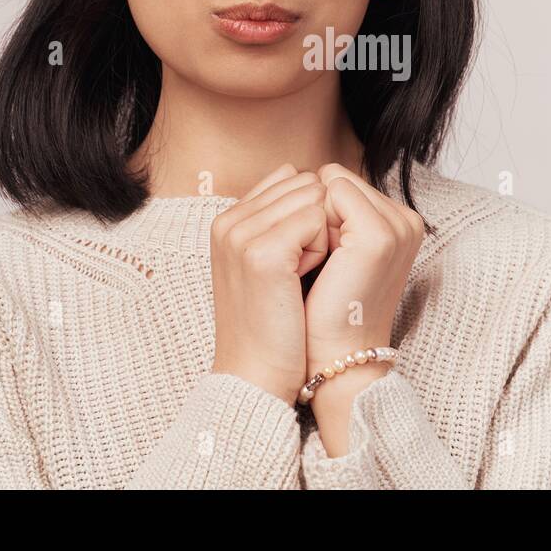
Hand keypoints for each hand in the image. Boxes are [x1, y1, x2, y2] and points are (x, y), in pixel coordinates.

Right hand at [208, 163, 329, 405]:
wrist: (256, 374)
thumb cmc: (273, 322)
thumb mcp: (267, 261)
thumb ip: (279, 219)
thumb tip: (310, 180)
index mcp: (227, 220)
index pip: (289, 177)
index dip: (309, 212)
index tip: (297, 257)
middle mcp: (228, 221)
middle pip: (303, 183)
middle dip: (317, 221)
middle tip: (299, 271)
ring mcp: (241, 234)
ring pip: (312, 198)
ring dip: (322, 235)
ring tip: (298, 276)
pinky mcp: (261, 252)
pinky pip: (316, 220)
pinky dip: (322, 249)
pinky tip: (302, 280)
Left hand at [302, 163, 424, 381]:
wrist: (333, 357)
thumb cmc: (321, 308)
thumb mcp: (330, 250)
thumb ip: (327, 210)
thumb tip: (292, 170)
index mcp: (398, 222)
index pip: (341, 182)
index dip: (315, 213)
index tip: (318, 257)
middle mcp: (405, 219)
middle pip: (335, 178)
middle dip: (313, 211)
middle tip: (318, 261)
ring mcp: (396, 226)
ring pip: (332, 182)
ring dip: (311, 217)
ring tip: (320, 263)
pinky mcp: (378, 236)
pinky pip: (331, 192)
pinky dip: (312, 222)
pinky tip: (318, 260)